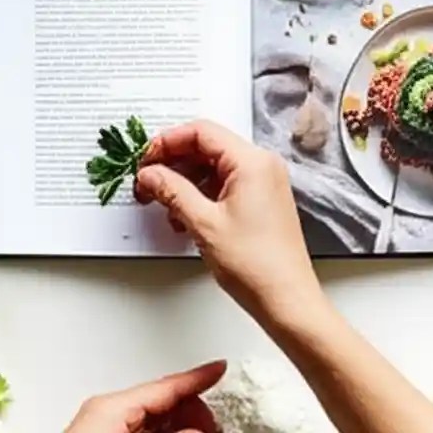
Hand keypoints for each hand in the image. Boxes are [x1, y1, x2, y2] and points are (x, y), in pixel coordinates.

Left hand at [64, 361, 224, 432]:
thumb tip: (197, 430)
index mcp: (111, 407)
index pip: (165, 385)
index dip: (197, 378)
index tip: (219, 370)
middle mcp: (106, 414)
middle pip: (162, 402)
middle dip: (192, 414)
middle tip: (214, 429)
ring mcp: (103, 431)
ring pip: (154, 422)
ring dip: (180, 429)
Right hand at [134, 119, 322, 322]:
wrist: (286, 299)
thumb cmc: (257, 265)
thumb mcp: (203, 223)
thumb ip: (172, 191)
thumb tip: (150, 174)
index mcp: (252, 162)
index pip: (201, 132)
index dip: (167, 142)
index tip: (146, 159)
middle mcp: (262, 166)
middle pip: (207, 147)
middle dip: (174, 163)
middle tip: (148, 181)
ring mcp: (264, 184)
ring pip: (213, 168)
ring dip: (185, 182)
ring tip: (164, 204)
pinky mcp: (261, 202)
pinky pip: (224, 186)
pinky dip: (201, 195)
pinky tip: (185, 217)